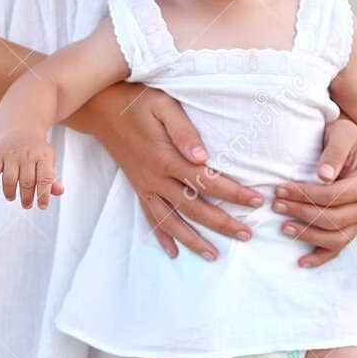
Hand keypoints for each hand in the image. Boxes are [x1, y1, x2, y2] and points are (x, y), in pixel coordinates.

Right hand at [0, 130, 64, 209]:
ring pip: (9, 179)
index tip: (42, 206)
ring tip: (12, 198)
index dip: (44, 195)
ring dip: (10, 193)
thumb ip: (52, 179)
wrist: (21, 128)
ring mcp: (11, 154)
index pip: (45, 178)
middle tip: (26, 205)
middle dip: (26, 198)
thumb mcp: (48, 161)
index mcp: (43, 156)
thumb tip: (60, 191)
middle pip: (26, 182)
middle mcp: (27, 155)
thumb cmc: (36, 150)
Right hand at [84, 83, 262, 260]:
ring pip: (171, 221)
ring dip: (193, 240)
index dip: (233, 193)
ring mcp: (145, 186)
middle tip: (247, 235)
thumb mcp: (163, 106)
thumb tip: (203, 157)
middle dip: (222, 223)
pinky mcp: (137, 187)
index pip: (206, 182)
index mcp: (166, 157)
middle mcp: (156, 178)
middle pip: (193, 208)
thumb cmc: (137, 102)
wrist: (101, 108)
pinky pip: (149, 217)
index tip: (256, 201)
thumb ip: (184, 131)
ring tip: (214, 255)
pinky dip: (161, 236)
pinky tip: (172, 252)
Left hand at [272, 115, 356, 268]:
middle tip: (275, 205)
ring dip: (307, 235)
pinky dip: (320, 258)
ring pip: (335, 238)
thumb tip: (324, 176)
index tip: (280, 189)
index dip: (306, 195)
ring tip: (283, 227)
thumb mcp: (341, 133)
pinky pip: (337, 249)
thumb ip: (334, 151)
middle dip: (301, 213)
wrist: (344, 143)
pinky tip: (300, 262)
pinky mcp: (350, 229)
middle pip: (333, 219)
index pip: (334, 196)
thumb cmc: (340, 135)